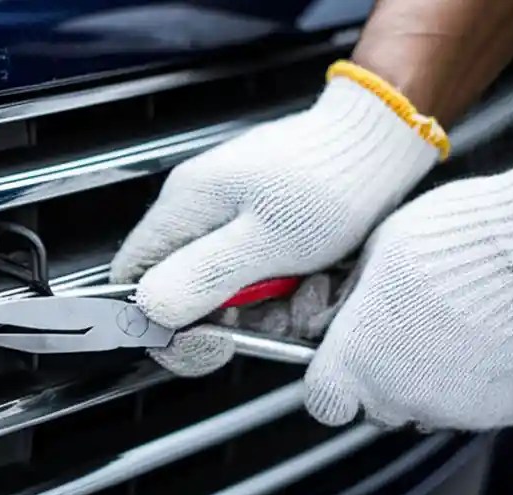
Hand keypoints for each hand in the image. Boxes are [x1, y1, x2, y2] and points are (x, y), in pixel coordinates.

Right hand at [111, 68, 441, 376]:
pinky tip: (309, 280)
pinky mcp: (257, 218)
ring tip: (303, 291)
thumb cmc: (332, 182)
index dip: (156, 318)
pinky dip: (280, 287)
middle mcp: (197, 208)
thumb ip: (202, 276)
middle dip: (225, 316)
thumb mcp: (266, 241)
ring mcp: (227, 212)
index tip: (202, 336)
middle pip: (181, 288)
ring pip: (222, 285)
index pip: (131, 277)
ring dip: (262, 305)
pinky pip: (252, 270)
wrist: (380, 140)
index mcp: (185, 207)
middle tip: (266, 316)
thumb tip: (148, 307)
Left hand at [305, 137, 512, 430]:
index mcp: (354, 362)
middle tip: (409, 331)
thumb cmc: (449, 236)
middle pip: (377, 406)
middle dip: (384, 376)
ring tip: (456, 328)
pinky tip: (493, 338)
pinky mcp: (505, 410)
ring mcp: (453, 410)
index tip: (346, 357)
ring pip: (429, 406)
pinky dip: (482, 379)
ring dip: (433, 378)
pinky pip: (481, 403)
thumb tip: (342, 312)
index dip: (333, 380)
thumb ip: (351, 300)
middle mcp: (398, 397)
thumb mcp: (372, 254)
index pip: (323, 401)